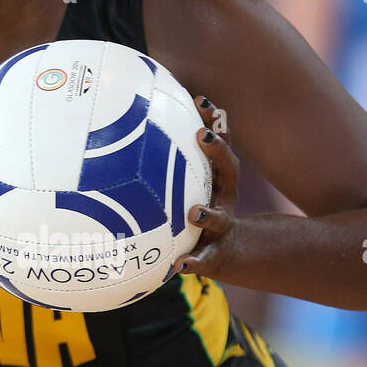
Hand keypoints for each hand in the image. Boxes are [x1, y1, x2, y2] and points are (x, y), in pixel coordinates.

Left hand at [173, 96, 240, 277]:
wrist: (223, 252)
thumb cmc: (196, 207)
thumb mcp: (188, 183)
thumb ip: (168, 159)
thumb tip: (136, 120)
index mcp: (218, 178)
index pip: (219, 144)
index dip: (214, 121)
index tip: (200, 100)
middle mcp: (224, 198)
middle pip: (229, 171)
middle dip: (217, 151)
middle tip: (202, 135)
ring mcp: (221, 226)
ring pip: (220, 218)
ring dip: (208, 214)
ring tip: (194, 212)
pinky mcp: (212, 255)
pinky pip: (204, 259)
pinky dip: (194, 263)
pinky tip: (180, 266)